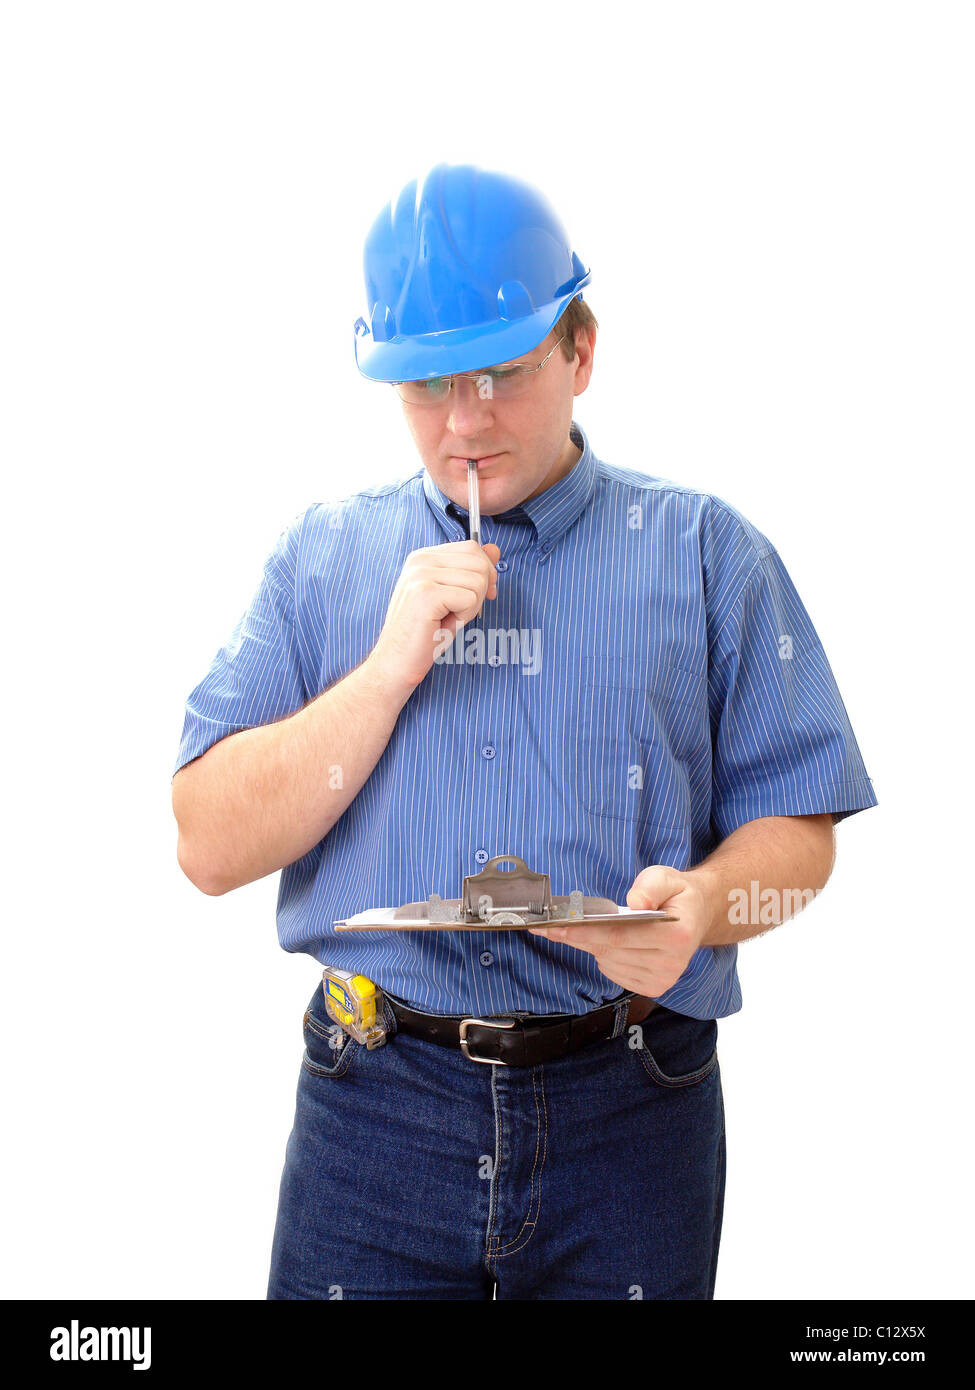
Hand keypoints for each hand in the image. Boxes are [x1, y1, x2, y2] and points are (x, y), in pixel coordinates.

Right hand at [369, 540, 500, 690]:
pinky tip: (443, 624)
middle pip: (478, 562)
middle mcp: (420, 560)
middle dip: (479, 592)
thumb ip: (472, 569)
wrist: (396, 661)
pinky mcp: (426, 593)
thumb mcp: (452, 595)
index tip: (477, 596)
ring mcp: (421, 574)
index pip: (472, 548)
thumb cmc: (423, 632)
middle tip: (458, 612)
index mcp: (424, 557)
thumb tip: (495, 549)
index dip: (484, 573)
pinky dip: (464, 616)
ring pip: (478, 581)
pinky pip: (470, 598)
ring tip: (447, 618)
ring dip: (471, 607)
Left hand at [529, 865, 713, 996]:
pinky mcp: (653, 988)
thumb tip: (636, 902)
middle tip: (551, 926)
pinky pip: (613, 973)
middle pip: (609, 951)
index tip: (558, 927)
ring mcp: (663, 980)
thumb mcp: (666, 877)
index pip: (620, 936)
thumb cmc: (676, 895)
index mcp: (676, 935)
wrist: (696, 916)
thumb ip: (650, 886)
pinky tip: (609, 943)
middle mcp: (672, 964)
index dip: (586, 932)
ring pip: (608, 963)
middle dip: (578, 937)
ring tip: (583, 929)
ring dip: (592, 946)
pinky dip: (604, 956)